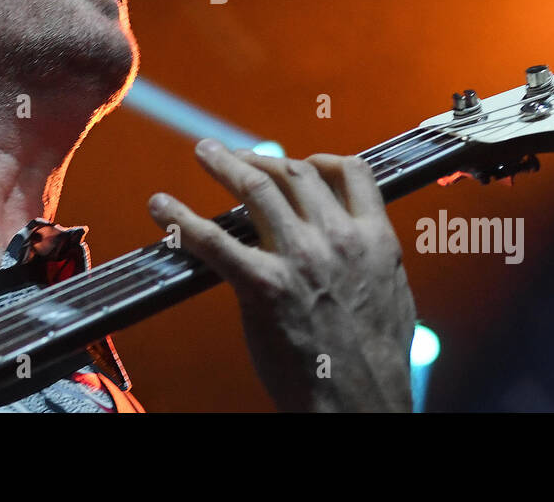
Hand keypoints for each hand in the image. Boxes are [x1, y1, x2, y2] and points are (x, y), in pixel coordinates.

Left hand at [148, 138, 415, 411]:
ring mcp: (299, 258)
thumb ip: (373, 260)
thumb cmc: (375, 362)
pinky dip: (181, 218)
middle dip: (261, 159)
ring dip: (224, 164)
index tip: (299, 162)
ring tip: (204, 152)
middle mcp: (336, 238)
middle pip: (295, 174)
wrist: (359, 401)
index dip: (319, 160)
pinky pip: (213, 240)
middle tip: (235, 155)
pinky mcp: (262, 285)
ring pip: (256, 189)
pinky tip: (161, 207)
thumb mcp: (393, 296)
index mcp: (374, 239)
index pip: (351, 173)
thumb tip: (361, 246)